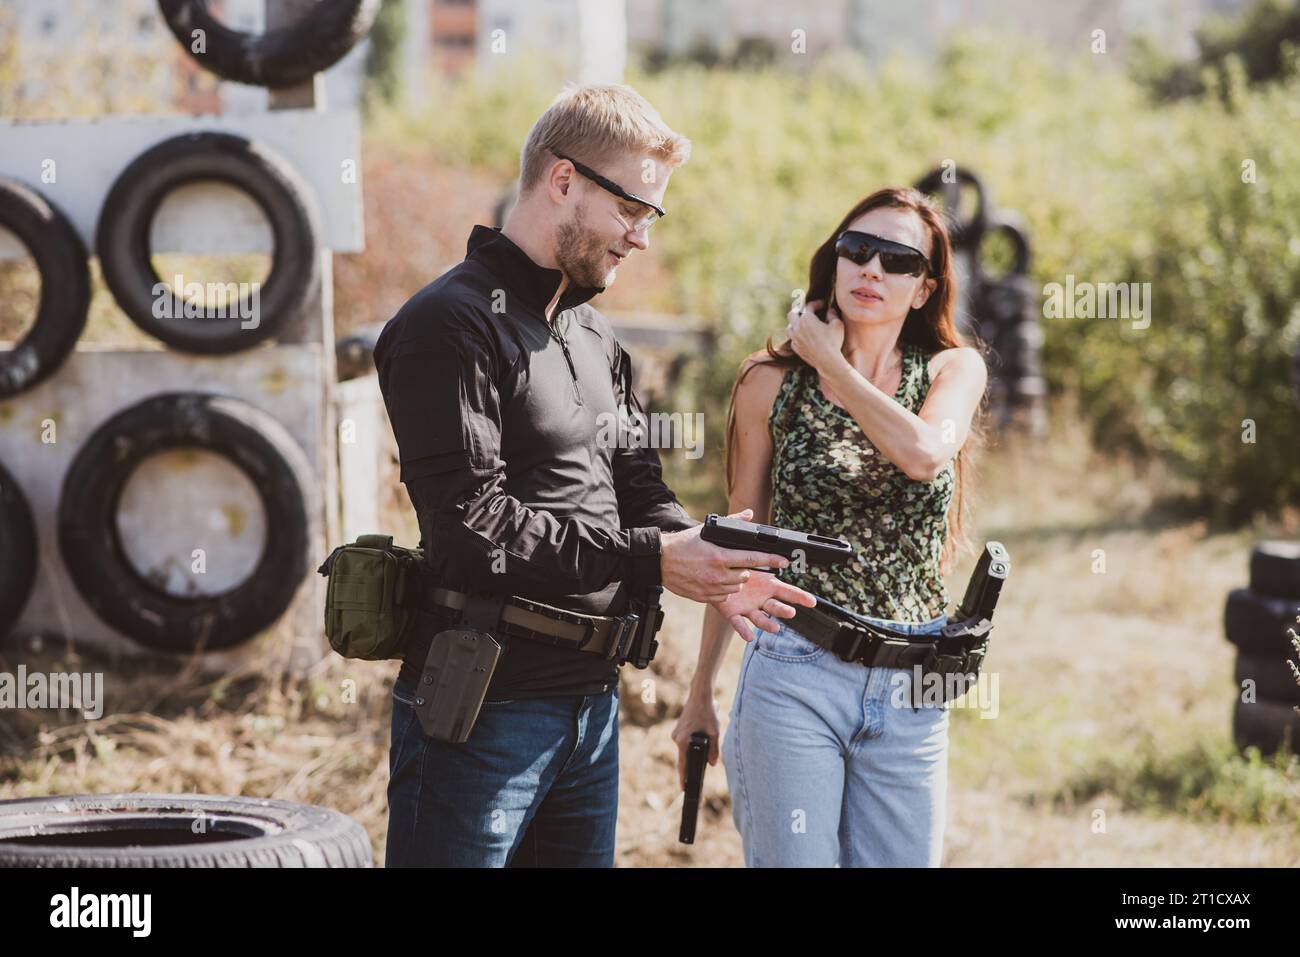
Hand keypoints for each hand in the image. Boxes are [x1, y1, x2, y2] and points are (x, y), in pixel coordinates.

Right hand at [660, 507, 792, 603]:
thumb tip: (750, 514)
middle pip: (746, 575)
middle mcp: (718, 574)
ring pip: (737, 586)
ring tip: (723, 571)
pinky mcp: (705, 597)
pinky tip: (714, 580)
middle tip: (733, 562)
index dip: (771, 560)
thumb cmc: (683, 544)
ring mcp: (711, 587)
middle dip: (745, 569)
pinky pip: (725, 596)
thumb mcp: (707, 530)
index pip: (753, 558)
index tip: (784, 561)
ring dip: (735, 579)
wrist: (660, 561)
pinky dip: (724, 590)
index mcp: (720, 556)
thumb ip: (732, 523)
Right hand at [671, 692, 721, 790]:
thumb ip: (714, 750)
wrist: (700, 695)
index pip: (682, 765)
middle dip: (691, 767)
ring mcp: (676, 734)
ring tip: (704, 750)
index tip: (684, 790)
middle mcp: (676, 738)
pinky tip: (701, 741)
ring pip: (685, 750)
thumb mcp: (714, 732)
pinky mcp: (679, 730)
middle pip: (684, 758)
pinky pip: (685, 742)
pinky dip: (692, 745)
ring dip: (693, 753)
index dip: (683, 778)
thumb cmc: (707, 712)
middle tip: (696, 781)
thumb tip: (712, 764)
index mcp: (683, 740)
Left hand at [711, 568, 815, 641]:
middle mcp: (761, 599)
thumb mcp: (752, 559)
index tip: (812, 602)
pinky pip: (739, 624)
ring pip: (760, 618)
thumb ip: (766, 558)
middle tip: (791, 612)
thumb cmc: (739, 567)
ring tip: (775, 628)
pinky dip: (744, 631)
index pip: (788, 592)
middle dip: (784, 610)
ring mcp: (748, 608)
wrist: (717, 575)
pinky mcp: (733, 614)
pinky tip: (750, 637)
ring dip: (768, 624)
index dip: (800, 596)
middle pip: (776, 607)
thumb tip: (785, 559)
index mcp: (769, 585)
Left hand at [786, 298, 845, 373]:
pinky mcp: (796, 348)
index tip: (823, 304)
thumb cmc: (833, 342)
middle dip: (798, 310)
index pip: (809, 306)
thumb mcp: (837, 324)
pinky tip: (802, 337)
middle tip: (805, 310)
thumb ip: (833, 314)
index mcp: (807, 319)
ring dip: (794, 324)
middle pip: (791, 314)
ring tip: (801, 324)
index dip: (816, 303)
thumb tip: (830, 310)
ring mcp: (795, 339)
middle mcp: (797, 327)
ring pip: (788, 328)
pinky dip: (796, 336)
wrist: (827, 361)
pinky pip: (792, 340)